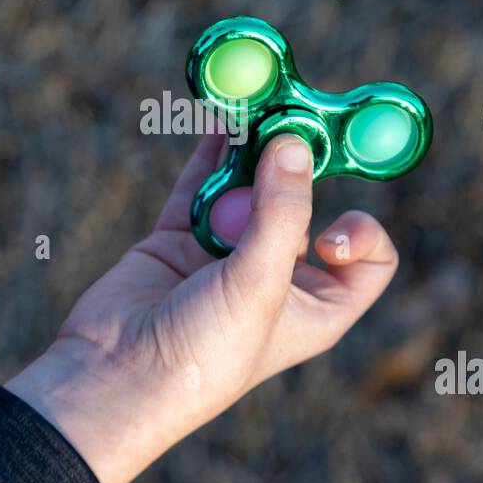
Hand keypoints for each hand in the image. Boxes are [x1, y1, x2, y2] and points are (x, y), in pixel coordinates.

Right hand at [6, 132, 399, 482]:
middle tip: (294, 124)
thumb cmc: (202, 354)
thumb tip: (293, 142)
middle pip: (304, 206)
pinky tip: (223, 116)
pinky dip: (213, 150)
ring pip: (251, 187)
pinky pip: (202, 183)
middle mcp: (276, 277)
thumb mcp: (260, 285)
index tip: (328, 227)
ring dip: (255, 148)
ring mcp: (226, 255)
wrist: (116, 376)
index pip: (366, 261)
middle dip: (300, 166)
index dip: (359, 235)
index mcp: (316, 307)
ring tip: (257, 107)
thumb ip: (282, 212)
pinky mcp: (179, 239)